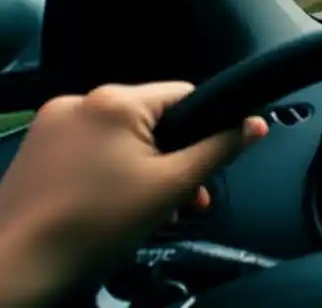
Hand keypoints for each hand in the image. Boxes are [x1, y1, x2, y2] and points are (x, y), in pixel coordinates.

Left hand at [0, 82, 267, 306]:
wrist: (18, 267)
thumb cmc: (96, 225)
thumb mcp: (173, 186)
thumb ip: (219, 149)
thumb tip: (256, 123)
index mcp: (115, 101)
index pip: (185, 95)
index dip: (207, 128)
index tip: (210, 165)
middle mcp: (79, 101)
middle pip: (152, 119)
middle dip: (175, 157)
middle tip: (185, 199)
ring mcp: (51, 124)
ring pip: (121, 135)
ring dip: (145, 167)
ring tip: (150, 209)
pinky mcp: (35, 148)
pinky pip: (90, 147)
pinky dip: (110, 170)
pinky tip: (114, 204)